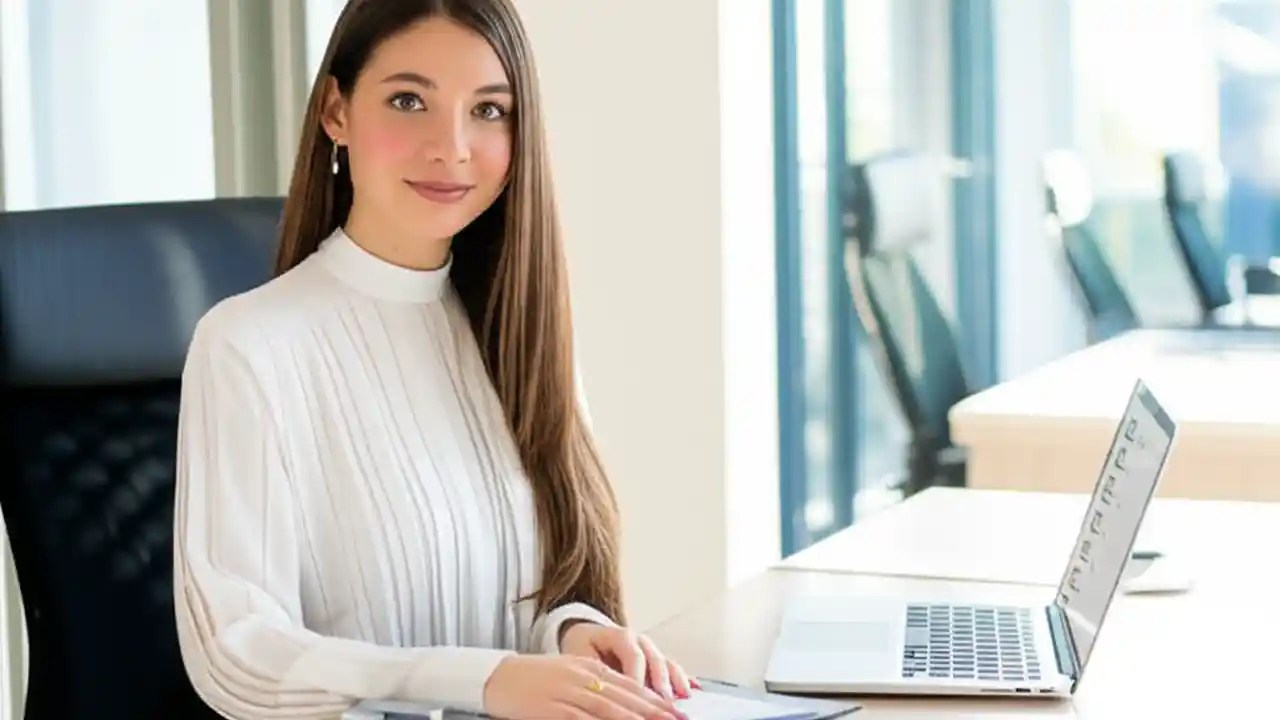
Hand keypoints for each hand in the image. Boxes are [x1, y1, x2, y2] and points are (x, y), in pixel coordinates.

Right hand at [483, 654, 688, 719]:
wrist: (497, 676)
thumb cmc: (534, 677)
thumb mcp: (570, 672)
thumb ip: (597, 683)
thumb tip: (625, 700)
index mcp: (589, 667)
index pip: (630, 684)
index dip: (655, 699)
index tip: (676, 710)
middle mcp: (583, 677)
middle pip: (625, 696)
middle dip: (655, 711)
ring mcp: (568, 692)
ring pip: (609, 708)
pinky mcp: (552, 708)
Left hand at [559, 623, 695, 700]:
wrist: (589, 637)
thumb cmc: (584, 648)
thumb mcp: (582, 656)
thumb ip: (595, 670)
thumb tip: (601, 688)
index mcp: (620, 635)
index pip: (633, 654)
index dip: (638, 674)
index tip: (637, 693)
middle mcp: (640, 641)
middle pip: (655, 659)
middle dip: (661, 681)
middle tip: (664, 700)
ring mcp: (652, 651)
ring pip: (668, 663)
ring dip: (675, 681)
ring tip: (682, 697)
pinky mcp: (658, 663)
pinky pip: (674, 669)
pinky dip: (683, 679)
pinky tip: (693, 689)